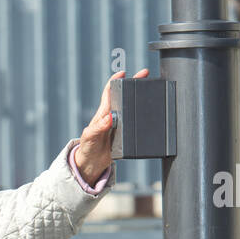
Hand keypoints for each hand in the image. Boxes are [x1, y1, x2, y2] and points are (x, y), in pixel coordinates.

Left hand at [74, 69, 148, 185]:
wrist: (91, 165)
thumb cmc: (88, 149)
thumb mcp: (91, 137)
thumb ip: (99, 127)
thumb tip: (110, 117)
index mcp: (103, 114)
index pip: (109, 92)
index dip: (116, 80)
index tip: (124, 72)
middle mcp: (111, 117)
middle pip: (123, 96)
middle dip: (134, 83)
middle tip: (146, 74)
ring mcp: (118, 125)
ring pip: (129, 107)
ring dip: (139, 98)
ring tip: (152, 87)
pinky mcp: (124, 135)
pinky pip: (134, 122)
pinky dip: (142, 115)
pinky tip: (151, 112)